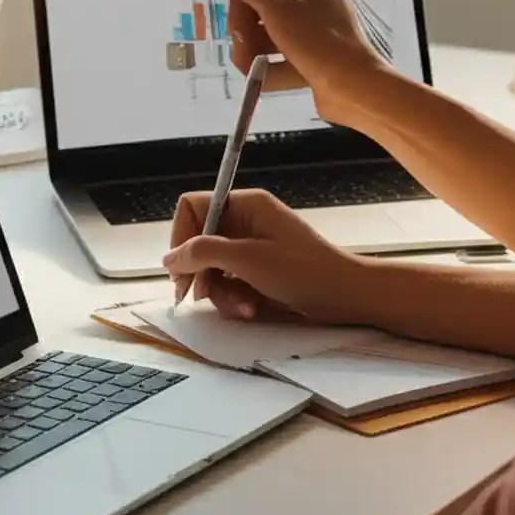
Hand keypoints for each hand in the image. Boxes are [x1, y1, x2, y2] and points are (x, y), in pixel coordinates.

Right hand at [165, 189, 371, 322]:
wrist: (346, 296)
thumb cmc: (304, 270)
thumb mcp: (248, 259)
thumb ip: (203, 253)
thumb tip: (169, 258)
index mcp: (245, 205)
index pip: (193, 208)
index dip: (181, 237)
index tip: (181, 269)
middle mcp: (245, 222)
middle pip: (199, 243)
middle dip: (201, 272)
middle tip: (197, 295)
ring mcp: (251, 248)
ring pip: (212, 268)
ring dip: (221, 291)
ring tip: (243, 305)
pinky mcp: (258, 271)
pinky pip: (229, 283)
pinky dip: (235, 298)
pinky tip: (252, 308)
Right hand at [223, 0, 389, 121]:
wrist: (353, 88)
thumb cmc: (317, 41)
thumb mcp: (278, 8)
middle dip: (243, 22)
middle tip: (240, 40)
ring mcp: (309, 26)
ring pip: (264, 30)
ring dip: (250, 48)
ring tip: (249, 66)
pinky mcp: (308, 54)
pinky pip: (276, 54)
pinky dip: (267, 67)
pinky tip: (261, 77)